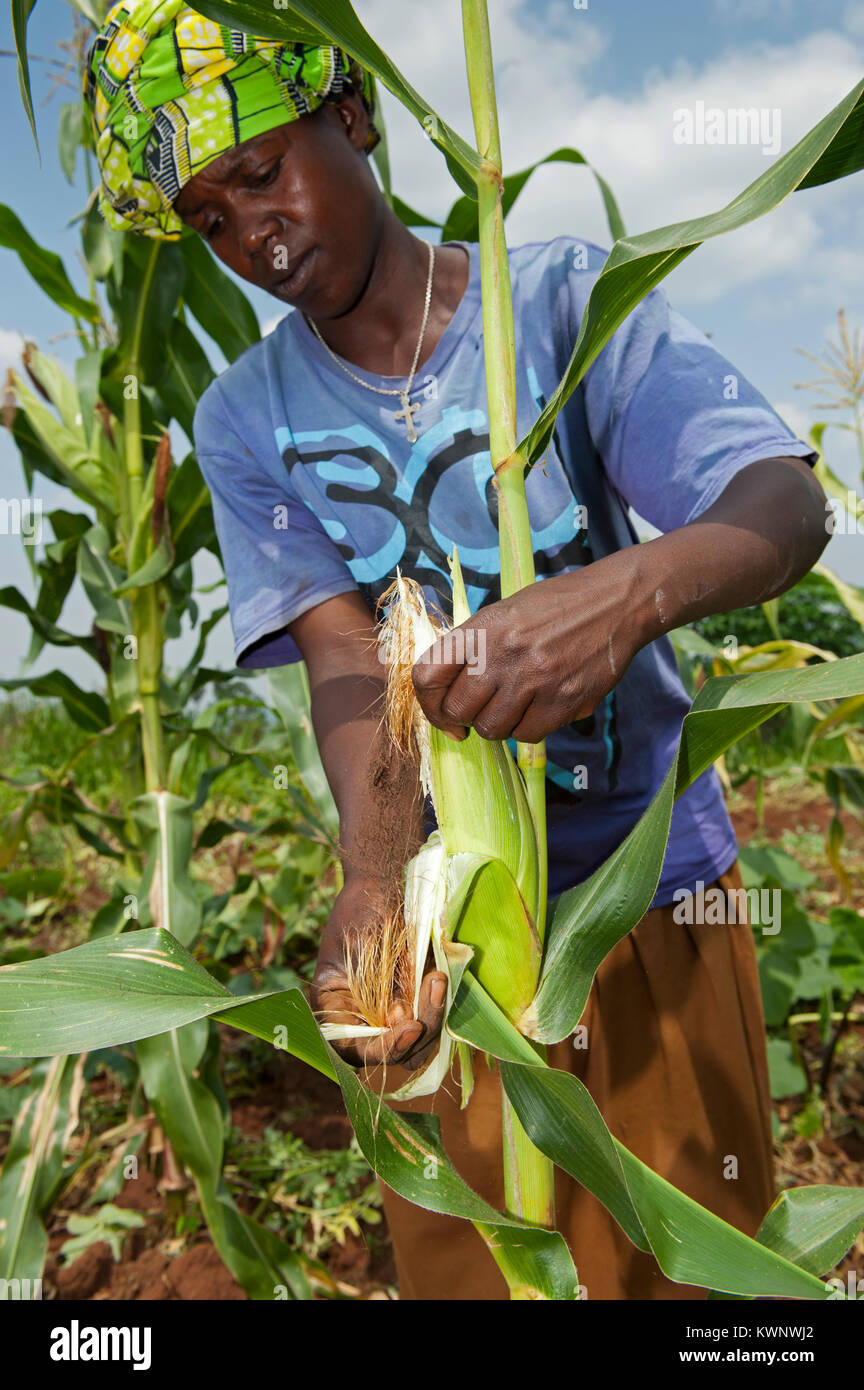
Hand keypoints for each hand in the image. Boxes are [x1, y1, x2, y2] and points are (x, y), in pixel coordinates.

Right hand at [310, 878, 447, 1069]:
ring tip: (436, 979)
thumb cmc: (360, 909)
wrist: (383, 882)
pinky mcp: (414, 1000)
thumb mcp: (358, 949)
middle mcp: (362, 1018)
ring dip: (431, 1016)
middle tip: (432, 989)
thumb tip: (399, 1020)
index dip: (384, 1048)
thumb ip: (375, 990)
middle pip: (391, 1052)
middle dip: (416, 1032)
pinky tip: (437, 976)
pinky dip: (437, 1003)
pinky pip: (429, 1019)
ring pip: (416, 1043)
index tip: (410, 1027)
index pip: (355, 1050)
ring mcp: (389, 1011)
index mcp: (334, 1009)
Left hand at [412, 549, 646, 743]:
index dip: (429, 703)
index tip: (442, 713)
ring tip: (513, 706)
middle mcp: (502, 654)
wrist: (613, 604)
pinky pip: (527, 735)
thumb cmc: (554, 608)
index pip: (427, 675)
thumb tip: (447, 693)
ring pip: (491, 729)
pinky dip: (527, 728)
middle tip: (482, 709)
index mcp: (481, 629)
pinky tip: (539, 707)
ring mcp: (533, 680)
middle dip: (465, 717)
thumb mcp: (504, 613)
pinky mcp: (562, 702)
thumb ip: (473, 647)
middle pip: (457, 711)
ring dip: (497, 724)